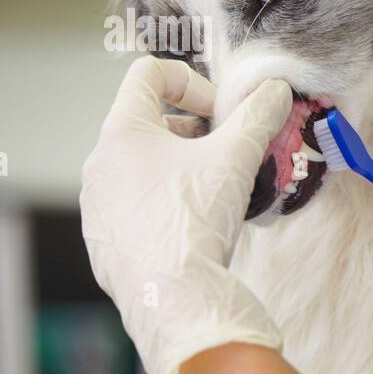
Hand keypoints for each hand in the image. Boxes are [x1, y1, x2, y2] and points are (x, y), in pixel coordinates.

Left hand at [80, 57, 292, 373]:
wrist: (174, 298)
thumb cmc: (195, 219)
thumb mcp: (236, 157)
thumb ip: (258, 115)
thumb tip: (275, 89)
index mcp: (122, 133)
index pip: (148, 74)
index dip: (193, 82)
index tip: (223, 114)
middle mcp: (99, 165)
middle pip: (148, 124)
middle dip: (195, 133)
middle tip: (229, 155)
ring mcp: (97, 207)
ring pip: (143, 170)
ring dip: (182, 171)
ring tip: (218, 196)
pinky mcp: (105, 244)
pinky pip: (138, 211)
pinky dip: (168, 208)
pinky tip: (198, 232)